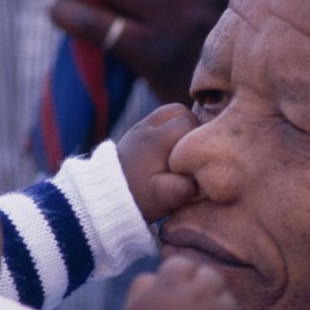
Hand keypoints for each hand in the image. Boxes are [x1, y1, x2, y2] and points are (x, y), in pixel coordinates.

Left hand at [116, 104, 199, 221]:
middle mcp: (146, 127)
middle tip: (194, 151)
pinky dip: (171, 128)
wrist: (106, 195)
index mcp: (155, 140)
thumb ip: (184, 188)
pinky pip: (161, 118)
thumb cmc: (140, 197)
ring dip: (183, 126)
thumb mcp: (163, 198)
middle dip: (193, 128)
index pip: (188, 123)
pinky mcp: (138, 130)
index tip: (199, 157)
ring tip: (186, 148)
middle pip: (181, 111)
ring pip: (171, 112)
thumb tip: (202, 182)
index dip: (199, 138)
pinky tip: (173, 147)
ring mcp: (140, 126)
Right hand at [122, 255, 241, 309]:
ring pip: (227, 299)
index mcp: (173, 284)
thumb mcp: (132, 305)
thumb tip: (157, 277)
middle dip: (202, 285)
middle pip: (211, 276)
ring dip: (216, 307)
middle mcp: (200, 294)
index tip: (174, 288)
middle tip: (192, 302)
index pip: (184, 263)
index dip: (178, 275)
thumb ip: (145, 283)